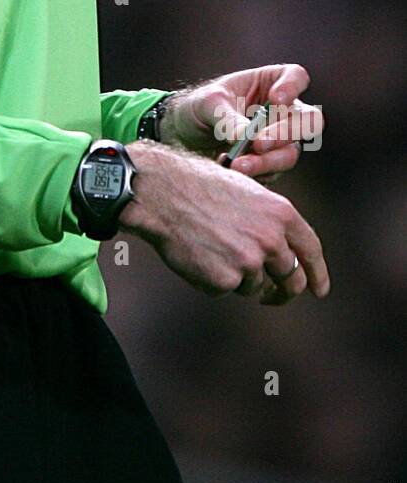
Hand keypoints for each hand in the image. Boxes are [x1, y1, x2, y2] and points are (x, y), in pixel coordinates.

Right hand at [121, 142, 330, 304]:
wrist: (162, 192)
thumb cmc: (198, 186)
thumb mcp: (247, 192)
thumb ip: (269, 222)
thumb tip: (281, 254)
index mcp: (281, 213)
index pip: (311, 250)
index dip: (318, 273)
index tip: (320, 290)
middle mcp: (271, 239)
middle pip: (292, 279)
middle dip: (284, 290)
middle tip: (273, 295)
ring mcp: (249, 262)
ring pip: (256, 285)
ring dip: (240, 278)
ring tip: (213, 250)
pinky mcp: (225, 280)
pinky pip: (227, 289)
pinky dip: (214, 279)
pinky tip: (198, 255)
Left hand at [160, 63, 323, 183]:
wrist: (185, 135)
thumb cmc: (200, 107)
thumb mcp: (208, 104)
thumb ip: (227, 118)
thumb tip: (244, 138)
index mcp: (270, 82)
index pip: (296, 77)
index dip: (292, 87)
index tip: (276, 100)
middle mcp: (283, 111)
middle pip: (308, 121)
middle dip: (285, 134)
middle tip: (259, 143)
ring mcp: (280, 140)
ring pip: (290, 153)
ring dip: (267, 161)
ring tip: (238, 165)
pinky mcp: (270, 164)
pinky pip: (273, 173)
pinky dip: (254, 174)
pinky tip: (231, 170)